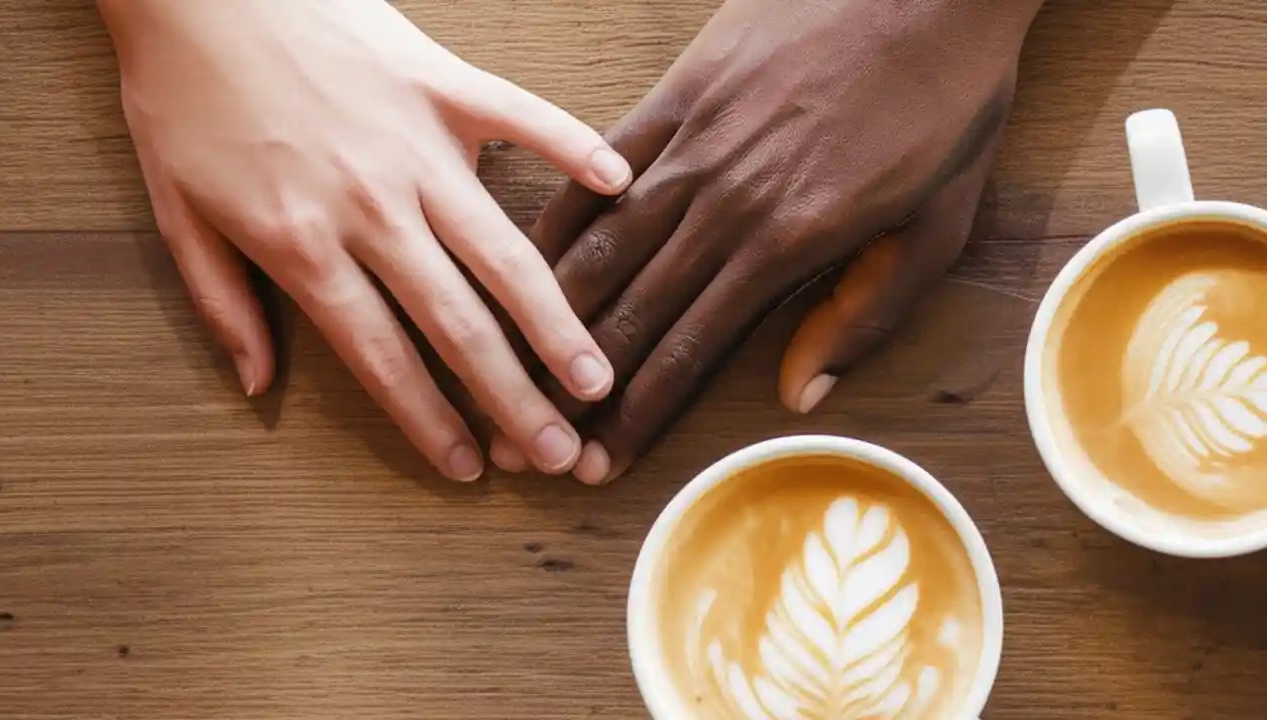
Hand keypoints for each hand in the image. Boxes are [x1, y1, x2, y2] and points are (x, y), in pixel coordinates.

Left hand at [99, 0, 632, 479]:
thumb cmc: (183, 94)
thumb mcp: (176, 209)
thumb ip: (222, 304)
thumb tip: (257, 383)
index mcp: (304, 244)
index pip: (383, 357)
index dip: (430, 420)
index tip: (470, 466)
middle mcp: (373, 208)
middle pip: (458, 324)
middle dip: (514, 399)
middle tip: (560, 452)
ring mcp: (416, 145)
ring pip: (502, 251)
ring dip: (556, 321)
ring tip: (598, 375)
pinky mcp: (443, 84)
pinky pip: (523, 119)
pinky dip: (572, 150)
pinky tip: (617, 188)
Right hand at [491, 0, 1044, 482]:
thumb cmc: (947, 102)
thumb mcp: (938, 227)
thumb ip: (866, 314)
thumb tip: (803, 394)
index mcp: (791, 242)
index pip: (690, 349)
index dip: (638, 413)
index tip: (597, 460)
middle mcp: (727, 201)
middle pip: (633, 310)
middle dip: (577, 384)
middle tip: (531, 436)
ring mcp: (696, 142)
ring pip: (607, 244)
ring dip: (553, 311)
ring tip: (510, 365)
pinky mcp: (681, 89)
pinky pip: (604, 161)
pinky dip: (565, 213)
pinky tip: (530, 254)